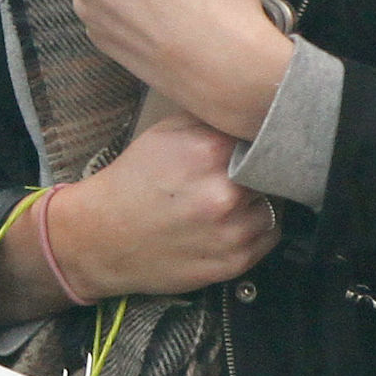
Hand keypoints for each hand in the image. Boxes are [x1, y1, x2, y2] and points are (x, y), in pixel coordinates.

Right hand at [0, 112, 280, 322]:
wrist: (100, 238)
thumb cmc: (133, 181)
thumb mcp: (164, 134)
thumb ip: (210, 120)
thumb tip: (251, 112)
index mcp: (209, 152)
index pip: (265, 136)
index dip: (261, 139)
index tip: (255, 144)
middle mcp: (224, 193)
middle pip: (274, 172)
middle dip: (259, 171)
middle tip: (240, 174)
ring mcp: (231, 233)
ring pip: (274, 206)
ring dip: (259, 202)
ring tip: (232, 201)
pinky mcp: (233, 263)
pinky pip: (268, 237)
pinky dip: (256, 229)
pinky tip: (230, 224)